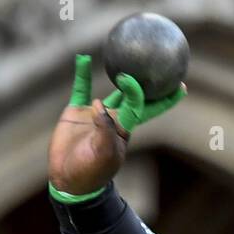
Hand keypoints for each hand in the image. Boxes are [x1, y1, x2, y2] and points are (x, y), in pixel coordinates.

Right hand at [47, 54, 185, 194]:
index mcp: (126, 128)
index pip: (146, 106)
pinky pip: (81, 88)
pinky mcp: (77, 111)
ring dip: (117, 73)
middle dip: (153, 85)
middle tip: (165, 67)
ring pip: (111, 90)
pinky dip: (82, 74)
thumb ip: (104, 130)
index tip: (155, 83)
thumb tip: (100, 106)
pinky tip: (82, 58)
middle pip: (137, 97)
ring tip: (122, 54)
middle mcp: (115, 118)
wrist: (68, 179)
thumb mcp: (102, 154)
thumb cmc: (91, 171)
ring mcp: (96, 114)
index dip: (160, 97)